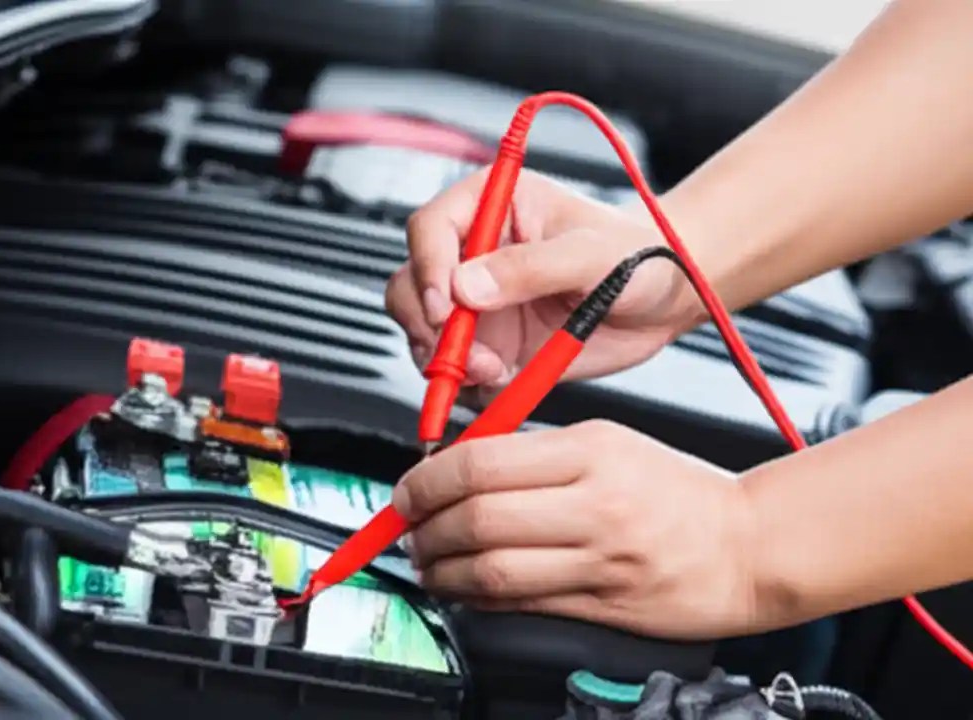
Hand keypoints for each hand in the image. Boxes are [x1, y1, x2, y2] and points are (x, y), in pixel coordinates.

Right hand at [385, 169, 701, 395]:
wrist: (664, 300)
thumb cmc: (639, 255)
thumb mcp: (592, 253)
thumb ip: (530, 267)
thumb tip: (465, 287)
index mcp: (491, 206)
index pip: (429, 229)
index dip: (428, 268)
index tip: (445, 306)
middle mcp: (472, 254)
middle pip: (410, 285)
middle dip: (427, 325)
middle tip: (465, 352)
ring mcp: (476, 305)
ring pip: (421, 333)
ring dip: (445, 361)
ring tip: (493, 369)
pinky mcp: (487, 347)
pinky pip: (454, 372)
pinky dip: (466, 386)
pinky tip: (503, 380)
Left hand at [392, 420, 763, 640]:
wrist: (750, 544)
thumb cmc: (678, 491)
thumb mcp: (610, 443)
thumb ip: (536, 452)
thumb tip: (456, 466)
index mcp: (592, 449)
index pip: (482, 462)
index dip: (427, 480)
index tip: (408, 489)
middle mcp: (595, 503)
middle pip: (478, 517)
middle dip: (425, 527)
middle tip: (408, 530)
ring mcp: (601, 559)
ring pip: (492, 569)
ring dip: (443, 570)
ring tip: (429, 564)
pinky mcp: (604, 604)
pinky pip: (520, 603)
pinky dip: (477, 597)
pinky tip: (465, 588)